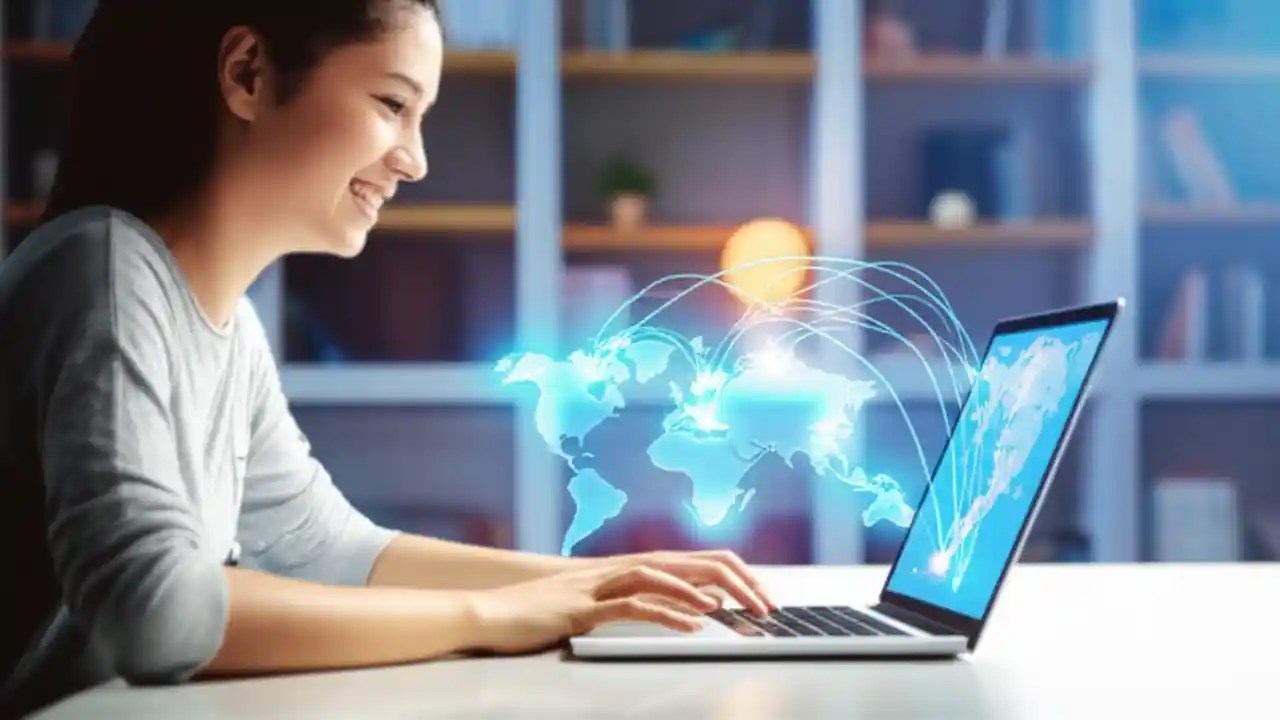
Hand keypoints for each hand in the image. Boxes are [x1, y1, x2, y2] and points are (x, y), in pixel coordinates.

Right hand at [469, 555, 762, 654]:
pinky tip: (691, 627)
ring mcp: (599, 585)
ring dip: (700, 591)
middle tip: (765, 602)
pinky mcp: (582, 608)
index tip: (760, 595)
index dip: (731, 574)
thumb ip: (635, 600)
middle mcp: (617, 569)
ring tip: (734, 609)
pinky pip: (631, 605)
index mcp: (626, 568)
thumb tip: (679, 608)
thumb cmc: (542, 612)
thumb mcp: (598, 603)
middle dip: (732, 580)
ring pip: (661, 575)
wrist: (491, 613)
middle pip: (687, 562)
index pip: (692, 561)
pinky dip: (665, 613)